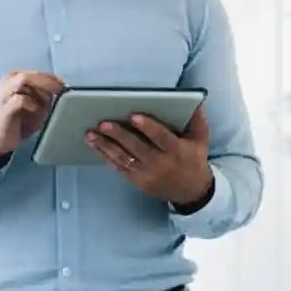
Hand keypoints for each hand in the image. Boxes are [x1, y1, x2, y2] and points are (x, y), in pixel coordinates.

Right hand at [0, 70, 65, 161]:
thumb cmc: (18, 122)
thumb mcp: (36, 108)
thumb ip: (46, 98)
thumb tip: (60, 91)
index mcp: (15, 80)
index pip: (36, 73)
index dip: (51, 77)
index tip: (64, 84)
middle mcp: (8, 84)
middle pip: (29, 74)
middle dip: (47, 81)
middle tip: (61, 89)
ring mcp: (4, 96)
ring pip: (22, 80)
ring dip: (39, 88)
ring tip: (48, 99)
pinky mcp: (3, 110)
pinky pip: (19, 99)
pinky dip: (31, 102)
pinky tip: (36, 109)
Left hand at [86, 107, 213, 207]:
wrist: (190, 191)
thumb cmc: (194, 159)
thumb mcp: (200, 139)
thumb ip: (197, 119)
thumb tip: (195, 99)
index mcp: (176, 151)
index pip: (161, 137)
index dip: (147, 127)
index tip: (133, 116)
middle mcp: (160, 164)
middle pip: (136, 148)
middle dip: (119, 135)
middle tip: (103, 123)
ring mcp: (146, 175)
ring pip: (123, 158)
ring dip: (105, 146)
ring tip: (90, 134)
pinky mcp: (137, 181)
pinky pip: (118, 168)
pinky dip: (105, 156)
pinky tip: (95, 145)